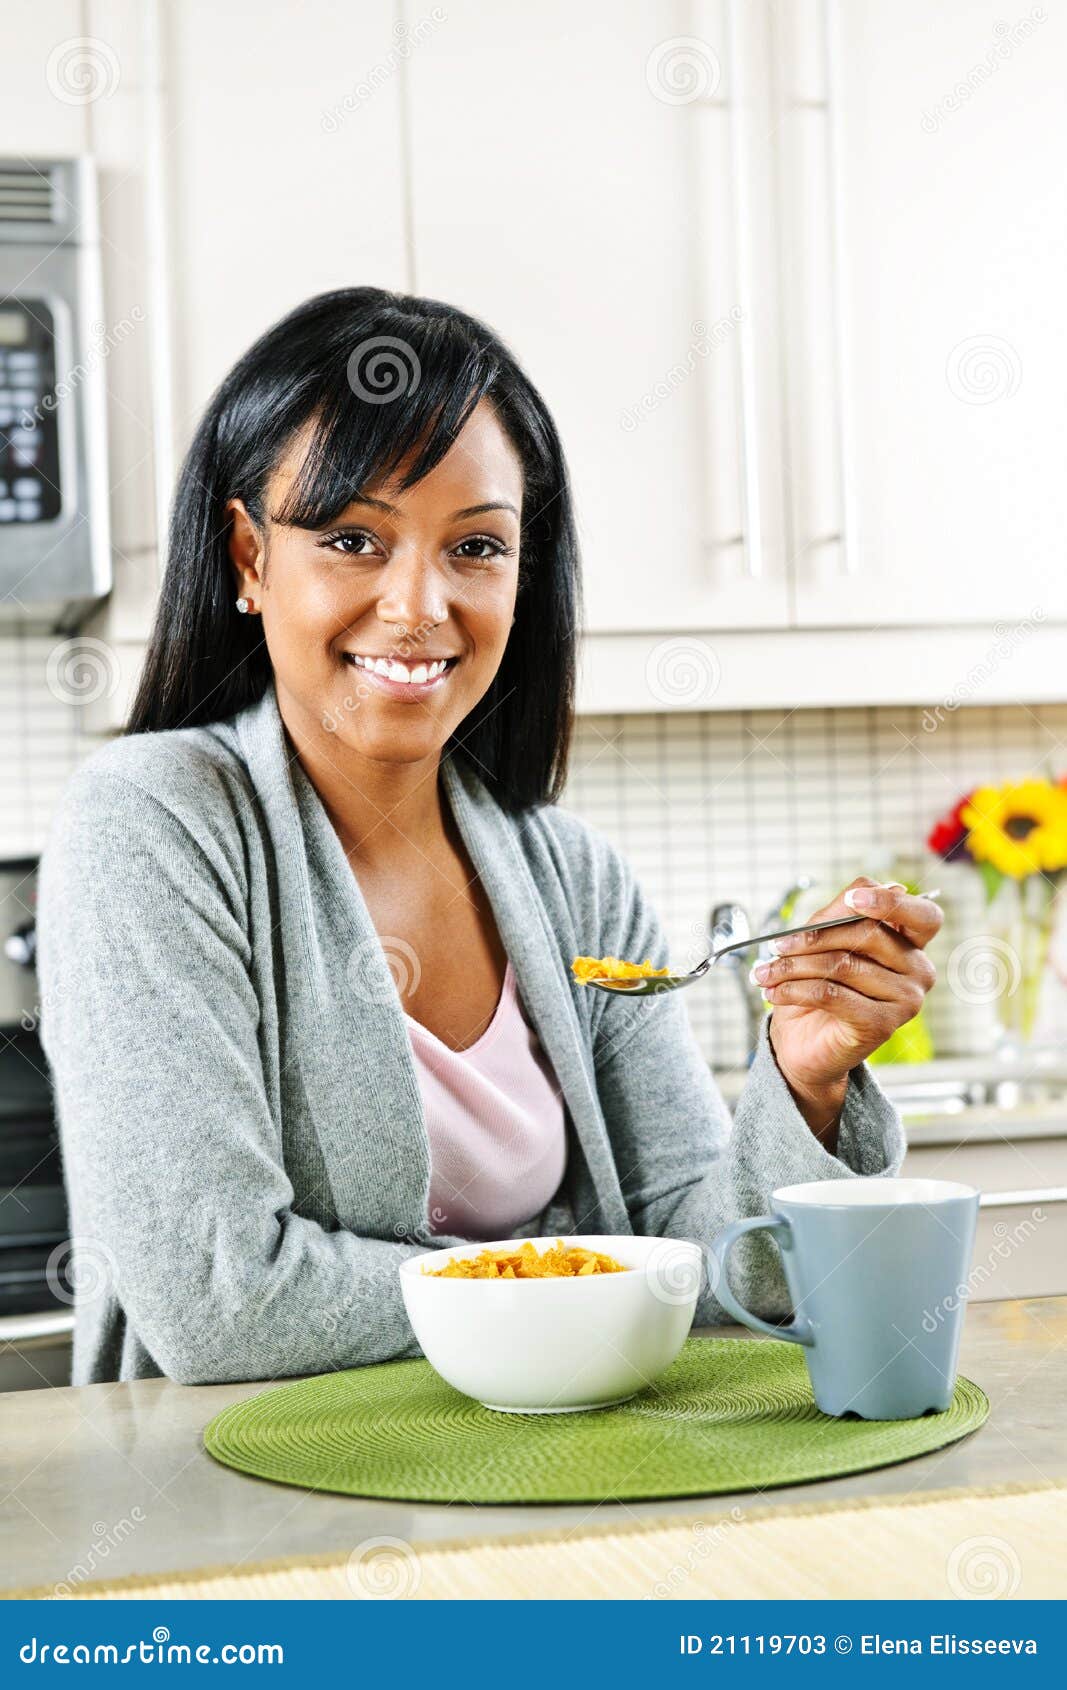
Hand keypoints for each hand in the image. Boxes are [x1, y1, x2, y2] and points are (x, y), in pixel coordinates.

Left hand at [753, 878, 941, 1138]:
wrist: (804, 1044)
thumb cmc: (818, 985)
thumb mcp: (825, 940)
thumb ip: (842, 912)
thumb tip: (861, 890)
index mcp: (912, 944)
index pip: (923, 916)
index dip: (892, 902)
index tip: (854, 900)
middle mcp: (918, 971)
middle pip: (869, 934)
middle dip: (813, 936)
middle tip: (777, 945)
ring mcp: (907, 1000)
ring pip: (843, 965)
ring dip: (793, 966)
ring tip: (766, 972)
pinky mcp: (883, 1025)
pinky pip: (831, 994)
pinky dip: (793, 990)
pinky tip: (773, 992)